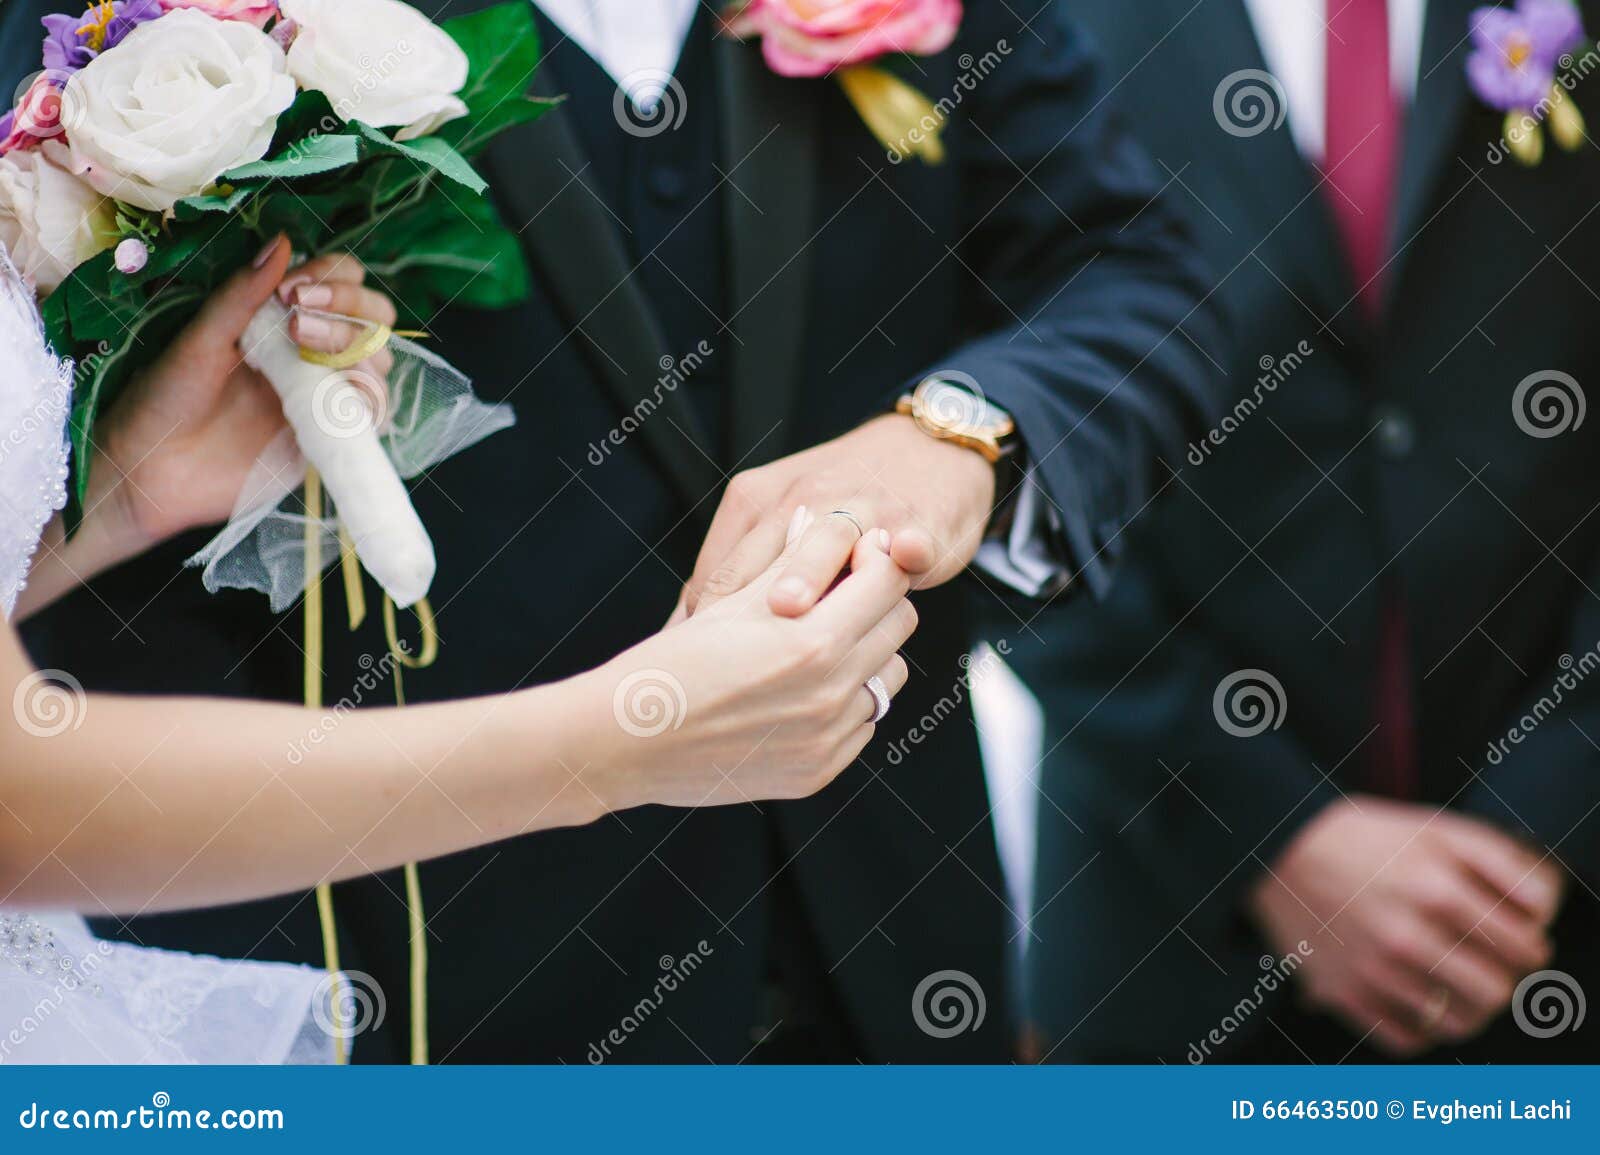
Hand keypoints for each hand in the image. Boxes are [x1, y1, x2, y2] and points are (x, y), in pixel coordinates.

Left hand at [87, 237, 395, 551]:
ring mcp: (323, 395)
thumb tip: (283, 241)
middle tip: (300, 320)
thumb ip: (243, 294)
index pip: (339, 282)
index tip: (295, 289)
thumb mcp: (199, 339)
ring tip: (307, 351)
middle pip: (372, 318)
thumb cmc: (165, 399)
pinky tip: (337, 392)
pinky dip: (369, 399)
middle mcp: (311, 353)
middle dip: (352, 308)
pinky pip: (373, 414)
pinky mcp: (330, 437)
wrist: (153, 471)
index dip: (334, 278)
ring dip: (358, 348)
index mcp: (281, 321)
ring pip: (377, 361)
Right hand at [587, 522, 915, 809]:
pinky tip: (801, 692)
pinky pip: (862, 724)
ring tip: (820, 646)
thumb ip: (795, 562)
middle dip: (876, 602)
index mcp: (813, 642)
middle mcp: (832, 694)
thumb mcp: (735, 601)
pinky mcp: (819, 770)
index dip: (876, 558)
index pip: (889, 581)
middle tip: (841, 595)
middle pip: (899, 626)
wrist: (630, 741)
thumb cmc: (674, 663)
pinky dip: (845, 703)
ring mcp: (829, 738)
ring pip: (889, 677)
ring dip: (867, 654)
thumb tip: (836, 528)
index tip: (857, 553)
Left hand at [677, 414, 995, 620]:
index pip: (720, 568)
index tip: (686, 667)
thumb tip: (681, 630)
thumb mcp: (775, 519)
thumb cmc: (844, 498)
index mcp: (760, 499)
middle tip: (716, 647)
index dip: (702, 621)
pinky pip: (909, 538)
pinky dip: (906, 548)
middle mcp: (805, 497)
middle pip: (762, 556)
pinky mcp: (917, 521)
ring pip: (828, 539)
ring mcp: (863, 507)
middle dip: (737, 602)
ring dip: (806, 571)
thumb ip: (734, 572)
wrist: (928, 451)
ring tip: (788, 607)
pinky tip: (903, 557)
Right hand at [1251, 796, 1564, 1054]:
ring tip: (1463, 990)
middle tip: (1494, 967)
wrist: (1276, 847)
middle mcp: (1408, 935)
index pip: (1523, 946)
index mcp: (1437, 889)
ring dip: (1472, 1010)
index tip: (1522, 943)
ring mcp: (1373, 969)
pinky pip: (1405, 1039)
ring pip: (1456, 1023)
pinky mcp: (1343, 993)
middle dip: (1506, 981)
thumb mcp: (1434, 826)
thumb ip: (1498, 860)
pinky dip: (1423, 1031)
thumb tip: (1542, 909)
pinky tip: (1422, 1005)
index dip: (1533, 946)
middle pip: (1496, 992)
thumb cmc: (1361, 834)